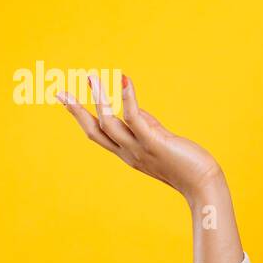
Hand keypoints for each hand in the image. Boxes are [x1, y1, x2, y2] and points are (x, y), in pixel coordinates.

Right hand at [58, 72, 222, 200]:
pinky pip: (135, 119)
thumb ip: (146, 126)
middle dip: (76, 111)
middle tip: (59, 91)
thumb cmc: (187, 165)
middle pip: (94, 131)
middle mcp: (129, 152)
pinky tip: (124, 82)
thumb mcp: (160, 142)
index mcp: (128, 153)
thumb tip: (133, 107)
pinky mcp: (155, 143)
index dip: (82, 117)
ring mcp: (140, 148)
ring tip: (91, 77)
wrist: (203, 185)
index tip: (67, 99)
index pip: (98, 134)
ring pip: (109, 123)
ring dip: (98, 99)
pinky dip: (128, 100)